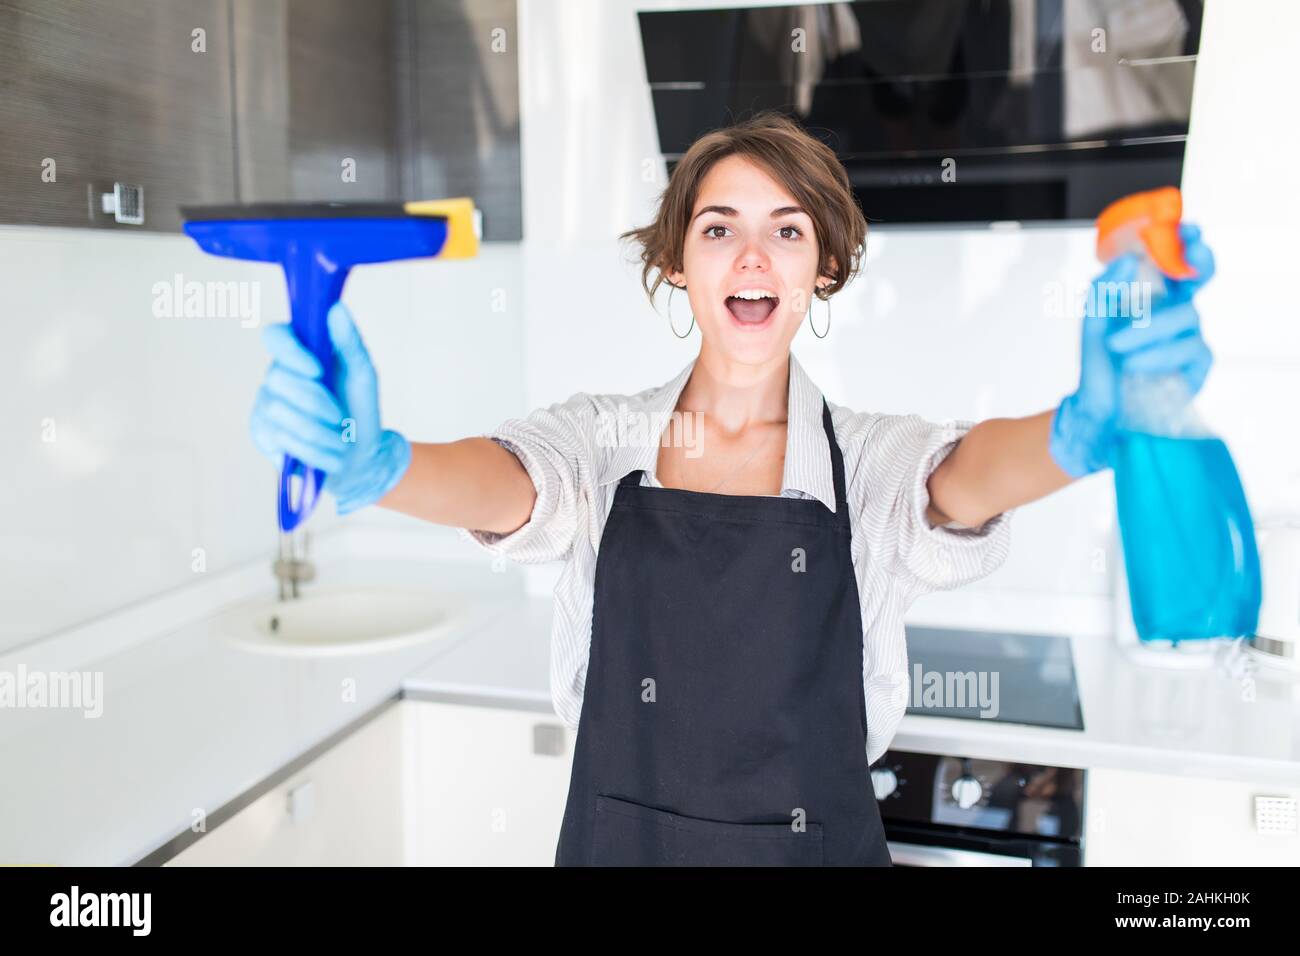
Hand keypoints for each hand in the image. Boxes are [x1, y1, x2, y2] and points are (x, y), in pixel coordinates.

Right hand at [250, 302, 410, 513]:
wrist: (360, 456)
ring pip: (280, 411)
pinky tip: (326, 451)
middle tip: (340, 416)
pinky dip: (312, 449)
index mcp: (298, 354)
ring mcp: (265, 405)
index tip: (318, 370)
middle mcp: (276, 376)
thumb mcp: (363, 375)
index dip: (291, 352)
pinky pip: (280, 438)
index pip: (275, 336)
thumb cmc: (360, 409)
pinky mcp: (261, 434)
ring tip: (338, 437)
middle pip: (279, 378)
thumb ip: (349, 343)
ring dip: (320, 430)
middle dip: (316, 402)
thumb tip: (337, 308)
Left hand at [1049, 222, 1215, 477]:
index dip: (1185, 243)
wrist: (1097, 411)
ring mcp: (1189, 337)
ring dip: (1148, 329)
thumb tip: (1128, 259)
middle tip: (1189, 257)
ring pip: (1186, 315)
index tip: (1186, 226)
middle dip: (1199, 262)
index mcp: (1152, 298)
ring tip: (1116, 347)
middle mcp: (1175, 313)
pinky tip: (1133, 363)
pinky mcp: (1197, 366)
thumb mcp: (1093, 322)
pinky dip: (1158, 353)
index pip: (1174, 263)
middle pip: (1201, 279)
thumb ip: (1105, 289)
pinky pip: (1190, 347)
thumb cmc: (1099, 365)